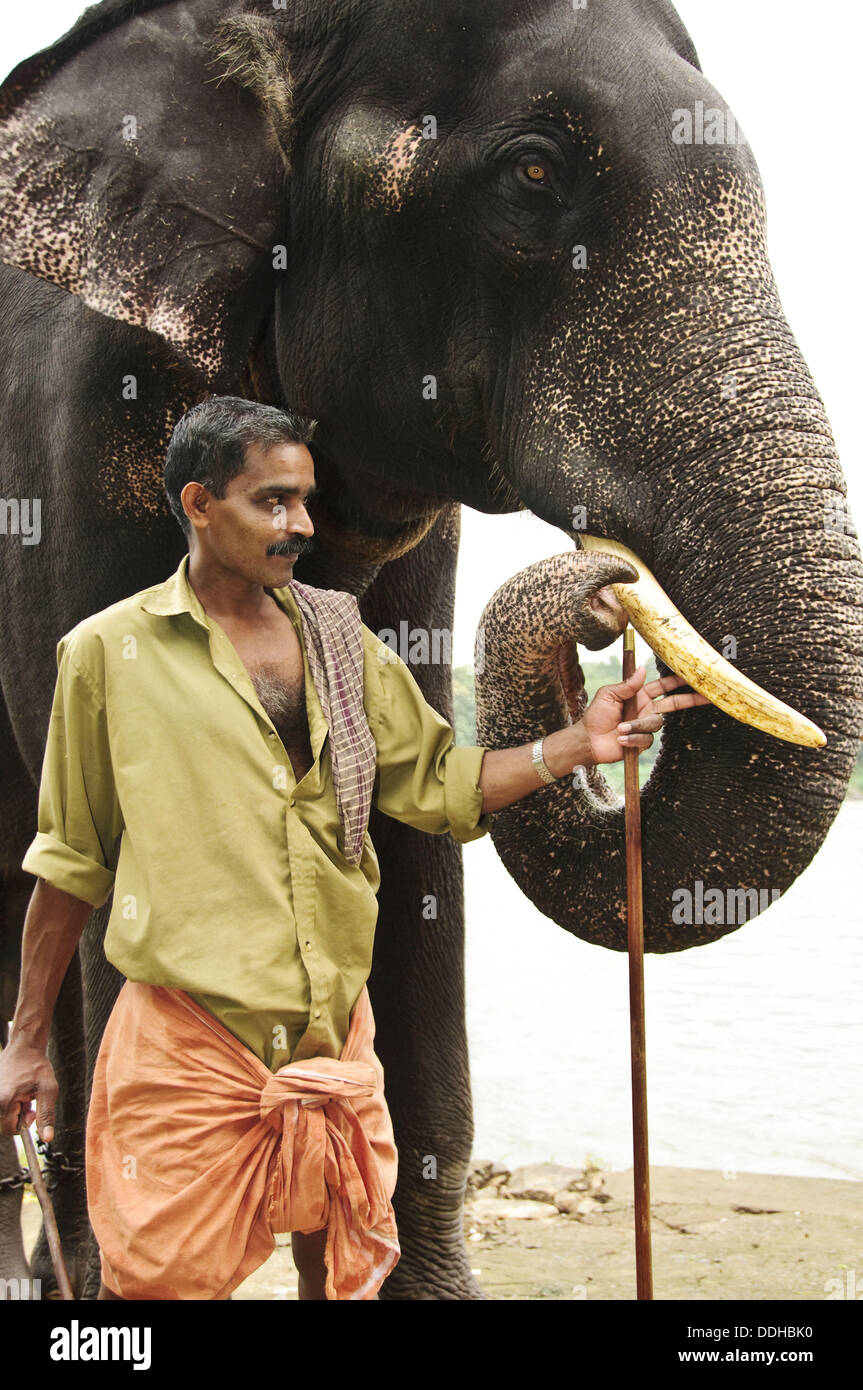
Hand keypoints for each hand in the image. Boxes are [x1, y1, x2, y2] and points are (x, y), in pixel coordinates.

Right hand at [0, 1039, 57, 1141]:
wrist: (25, 1046)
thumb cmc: (37, 1066)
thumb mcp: (48, 1090)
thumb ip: (46, 1115)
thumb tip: (47, 1138)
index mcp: (5, 1100)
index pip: (9, 1129)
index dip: (24, 1124)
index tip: (32, 1111)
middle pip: (4, 1124)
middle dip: (18, 1117)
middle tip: (28, 1101)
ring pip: (2, 1116)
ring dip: (13, 1110)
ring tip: (23, 1094)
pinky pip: (0, 1107)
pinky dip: (8, 1103)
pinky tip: (16, 1091)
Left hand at [582, 665, 710, 764]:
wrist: (589, 740)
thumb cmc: (596, 714)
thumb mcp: (609, 694)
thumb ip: (627, 684)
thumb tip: (643, 668)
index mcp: (640, 695)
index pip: (663, 686)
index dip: (677, 681)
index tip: (692, 675)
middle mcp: (646, 709)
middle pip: (675, 703)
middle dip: (691, 699)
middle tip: (707, 697)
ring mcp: (645, 726)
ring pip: (655, 724)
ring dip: (637, 725)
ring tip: (620, 728)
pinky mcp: (643, 742)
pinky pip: (646, 739)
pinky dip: (632, 738)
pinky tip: (620, 739)